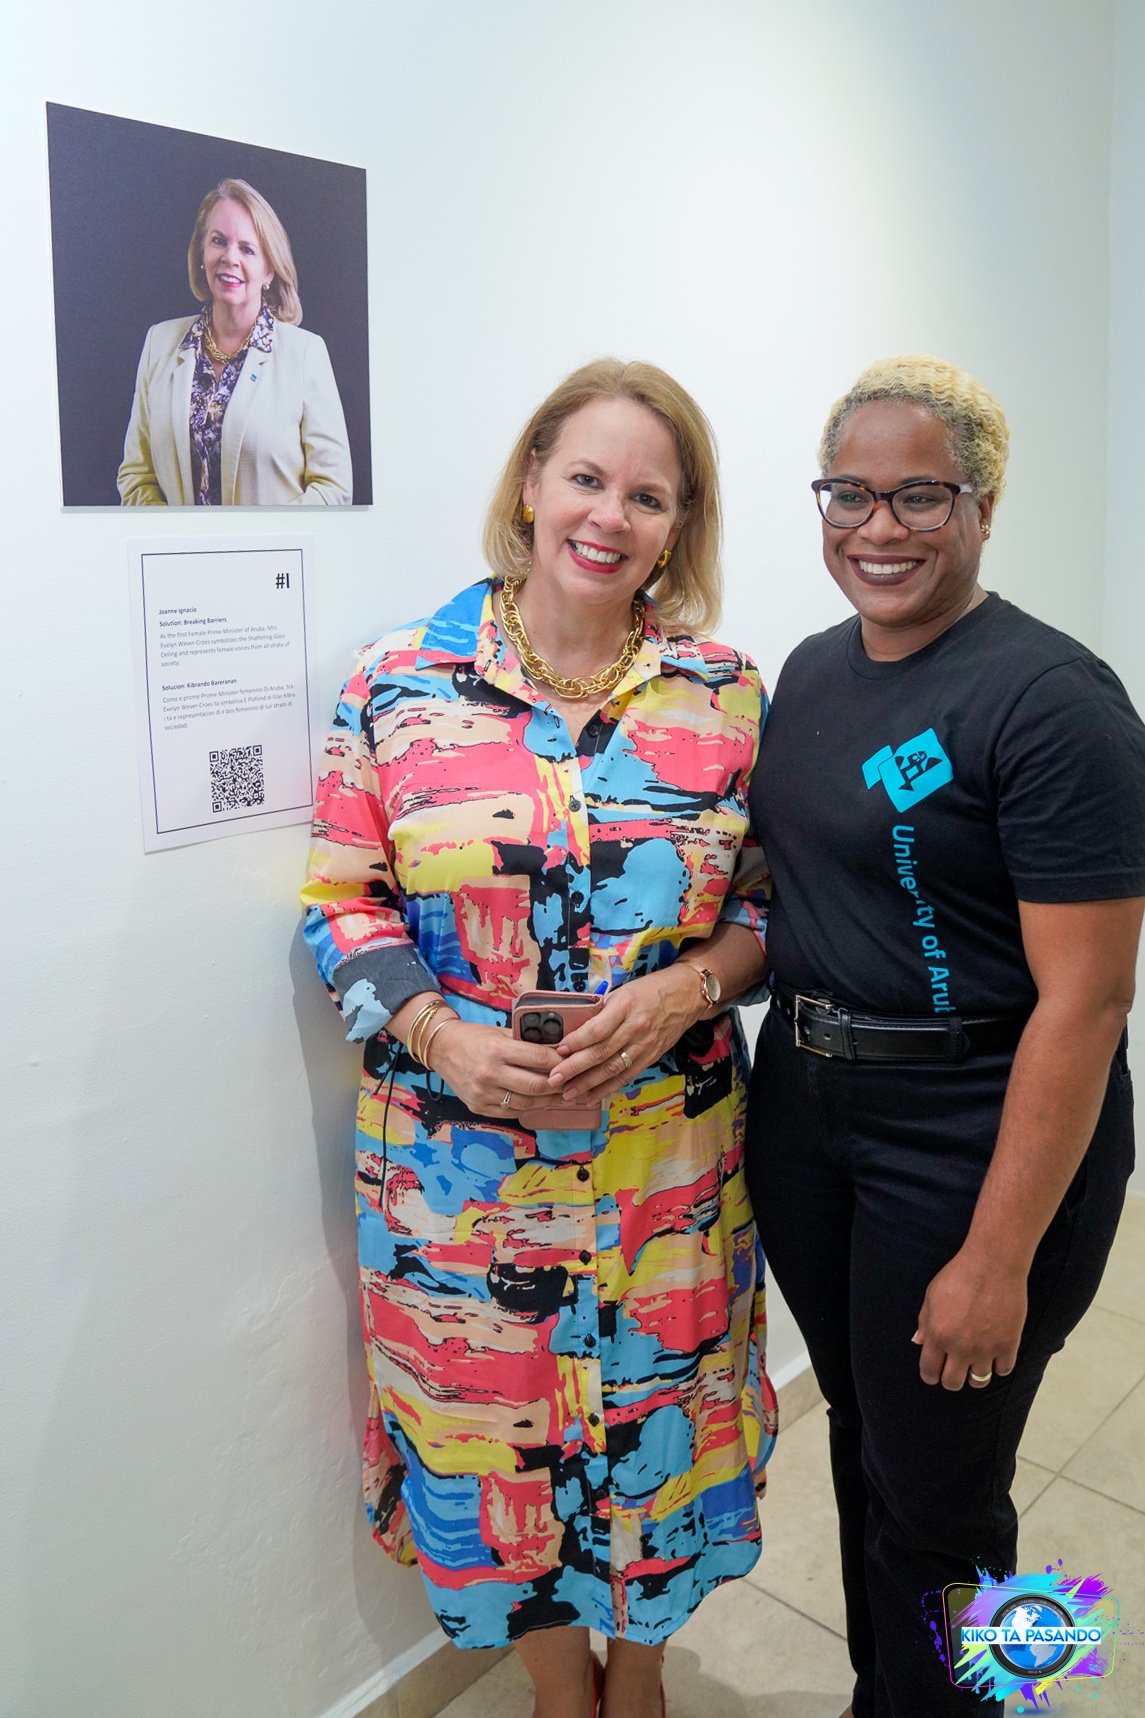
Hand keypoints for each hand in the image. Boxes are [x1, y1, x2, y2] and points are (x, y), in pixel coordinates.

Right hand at [428, 1019, 562, 1119]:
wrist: (442, 1049)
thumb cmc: (474, 1037)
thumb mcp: (500, 1033)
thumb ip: (525, 1043)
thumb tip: (557, 1051)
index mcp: (497, 1049)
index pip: (538, 1058)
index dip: (560, 1062)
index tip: (572, 1062)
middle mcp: (489, 1073)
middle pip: (536, 1086)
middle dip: (559, 1086)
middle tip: (573, 1084)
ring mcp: (483, 1093)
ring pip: (526, 1104)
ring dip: (548, 1101)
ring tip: (562, 1096)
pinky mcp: (478, 1107)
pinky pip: (511, 1112)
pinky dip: (529, 1108)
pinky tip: (540, 1103)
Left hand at [543, 966, 705, 1104]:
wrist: (687, 996)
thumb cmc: (650, 989)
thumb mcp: (624, 991)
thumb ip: (602, 1011)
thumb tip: (574, 1028)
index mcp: (625, 1005)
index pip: (597, 1029)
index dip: (577, 1041)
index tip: (559, 1050)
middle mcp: (635, 1027)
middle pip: (602, 1052)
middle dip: (575, 1068)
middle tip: (554, 1079)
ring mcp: (645, 1045)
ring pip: (613, 1069)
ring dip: (588, 1084)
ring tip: (568, 1093)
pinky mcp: (651, 1057)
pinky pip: (627, 1076)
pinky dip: (608, 1088)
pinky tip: (592, 1096)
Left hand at [913, 1246, 1026, 1389]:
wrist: (993, 1265)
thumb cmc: (959, 1275)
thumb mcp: (932, 1295)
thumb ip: (924, 1322)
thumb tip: (919, 1343)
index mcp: (938, 1335)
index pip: (929, 1371)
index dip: (930, 1375)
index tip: (934, 1372)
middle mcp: (960, 1347)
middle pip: (953, 1383)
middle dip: (950, 1378)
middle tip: (954, 1368)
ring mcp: (985, 1348)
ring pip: (978, 1382)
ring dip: (974, 1375)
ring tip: (975, 1363)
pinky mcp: (1008, 1345)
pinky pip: (1003, 1371)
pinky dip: (998, 1366)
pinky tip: (994, 1355)